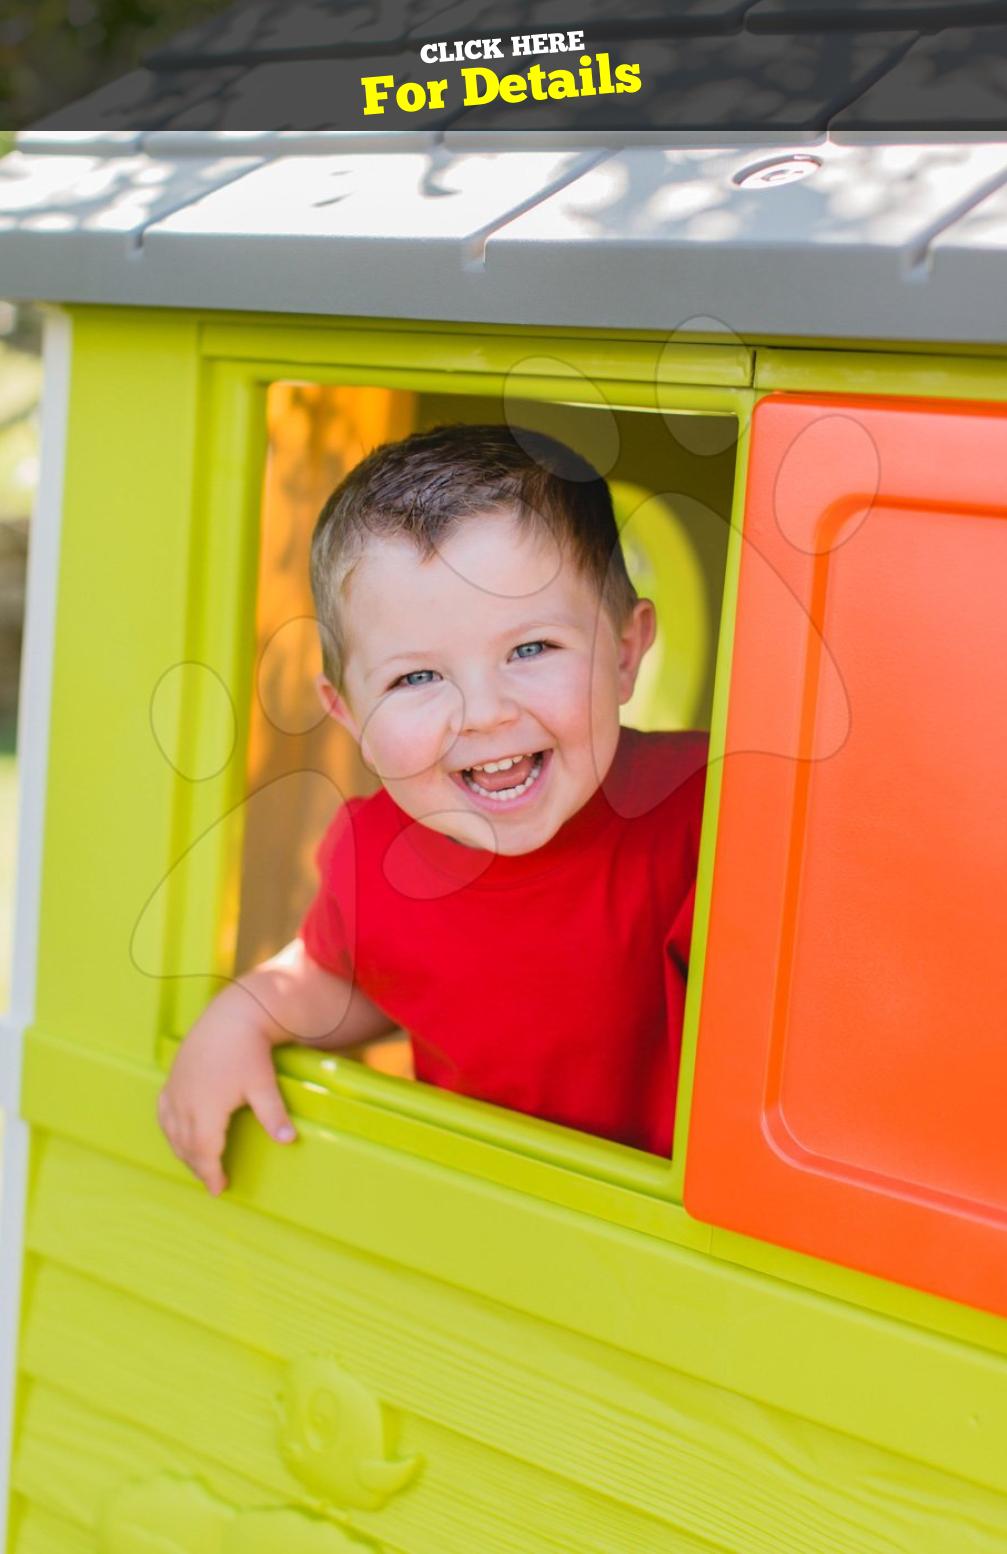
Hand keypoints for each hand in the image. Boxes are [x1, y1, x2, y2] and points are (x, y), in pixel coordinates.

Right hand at [157, 1010, 296, 1195]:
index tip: (219, 1189)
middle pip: (186, 1146)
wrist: (231, 1015)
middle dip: (198, 1167)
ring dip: (184, 1152)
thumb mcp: (263, 1084)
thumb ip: (273, 1114)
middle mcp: (184, 1101)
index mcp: (205, 1108)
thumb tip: (288, 1140)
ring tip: (200, 1164)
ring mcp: (174, 1089)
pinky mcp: (172, 1078)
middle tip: (213, 1181)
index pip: (204, 1151)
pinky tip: (179, 1136)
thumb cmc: (249, 1050)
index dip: (210, 1173)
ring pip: (172, 1132)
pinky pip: (164, 1113)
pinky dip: (170, 1130)